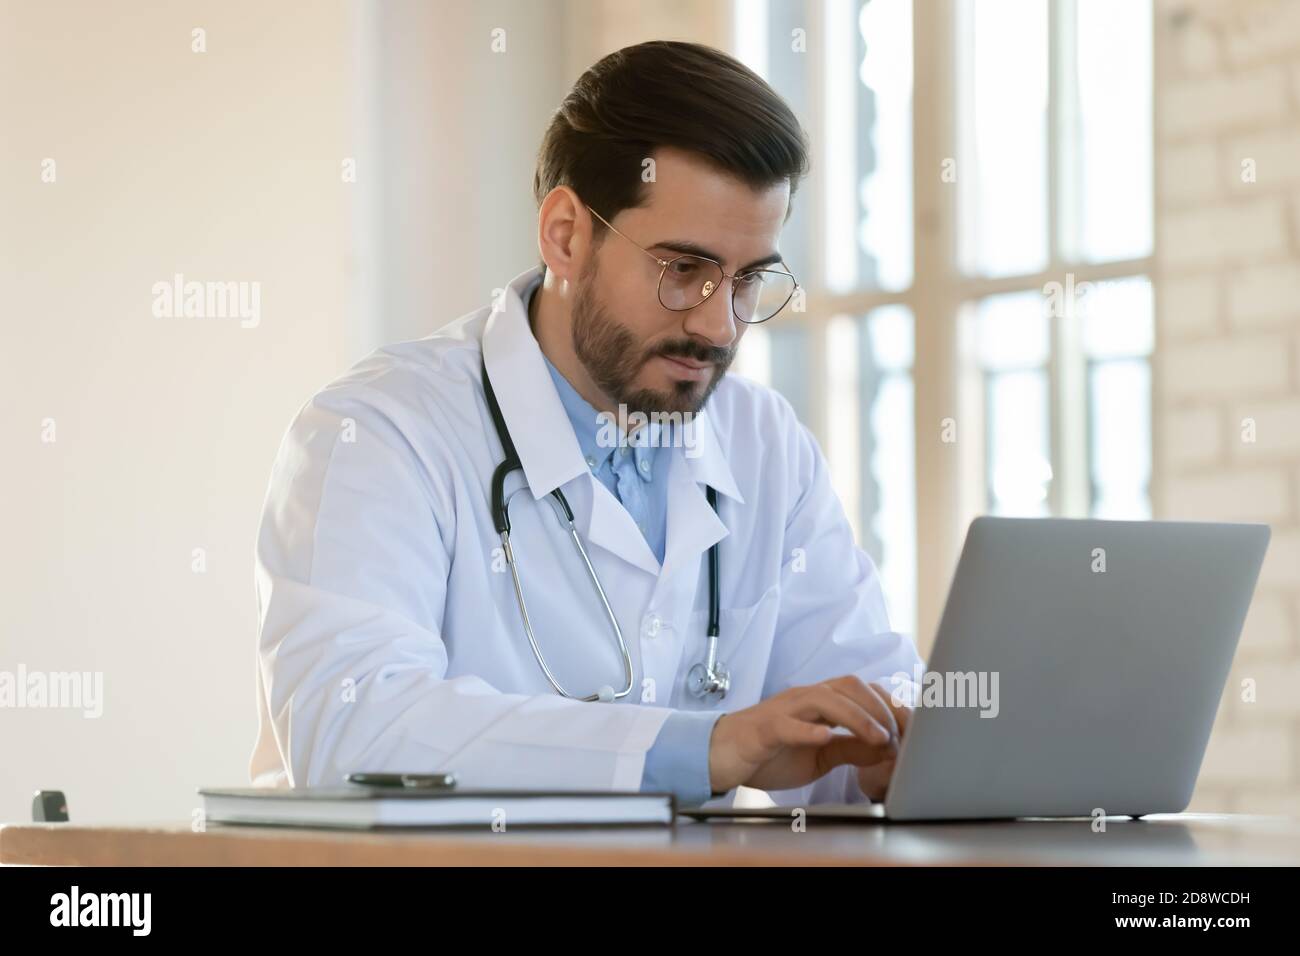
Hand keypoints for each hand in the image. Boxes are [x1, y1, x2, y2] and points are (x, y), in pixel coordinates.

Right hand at [707, 676, 908, 793]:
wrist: (722, 756)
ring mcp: (784, 710)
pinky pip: (787, 725)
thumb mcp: (820, 756)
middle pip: (848, 686)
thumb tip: (886, 748)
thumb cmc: (770, 752)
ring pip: (823, 699)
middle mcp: (804, 699)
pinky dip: (807, 730)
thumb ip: (850, 748)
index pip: (860, 690)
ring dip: (856, 717)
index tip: (909, 729)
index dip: (888, 705)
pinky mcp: (764, 729)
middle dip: (879, 708)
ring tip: (877, 738)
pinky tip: (823, 738)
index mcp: (819, 702)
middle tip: (897, 736)